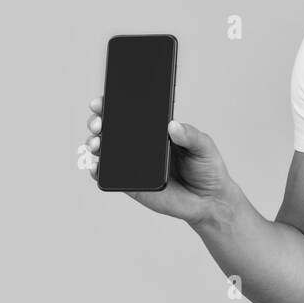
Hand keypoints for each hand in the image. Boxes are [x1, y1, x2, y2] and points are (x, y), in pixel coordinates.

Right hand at [85, 95, 238, 227]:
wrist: (209, 200)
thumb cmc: (207, 168)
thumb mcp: (204, 146)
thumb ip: (190, 135)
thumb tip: (173, 125)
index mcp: (157, 131)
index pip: (131, 114)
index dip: (113, 106)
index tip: (102, 102)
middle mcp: (141, 146)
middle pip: (113, 130)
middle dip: (99, 123)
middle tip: (98, 124)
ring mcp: (134, 165)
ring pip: (106, 151)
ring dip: (94, 145)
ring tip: (96, 144)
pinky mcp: (132, 184)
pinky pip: (110, 176)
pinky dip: (98, 171)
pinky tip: (95, 166)